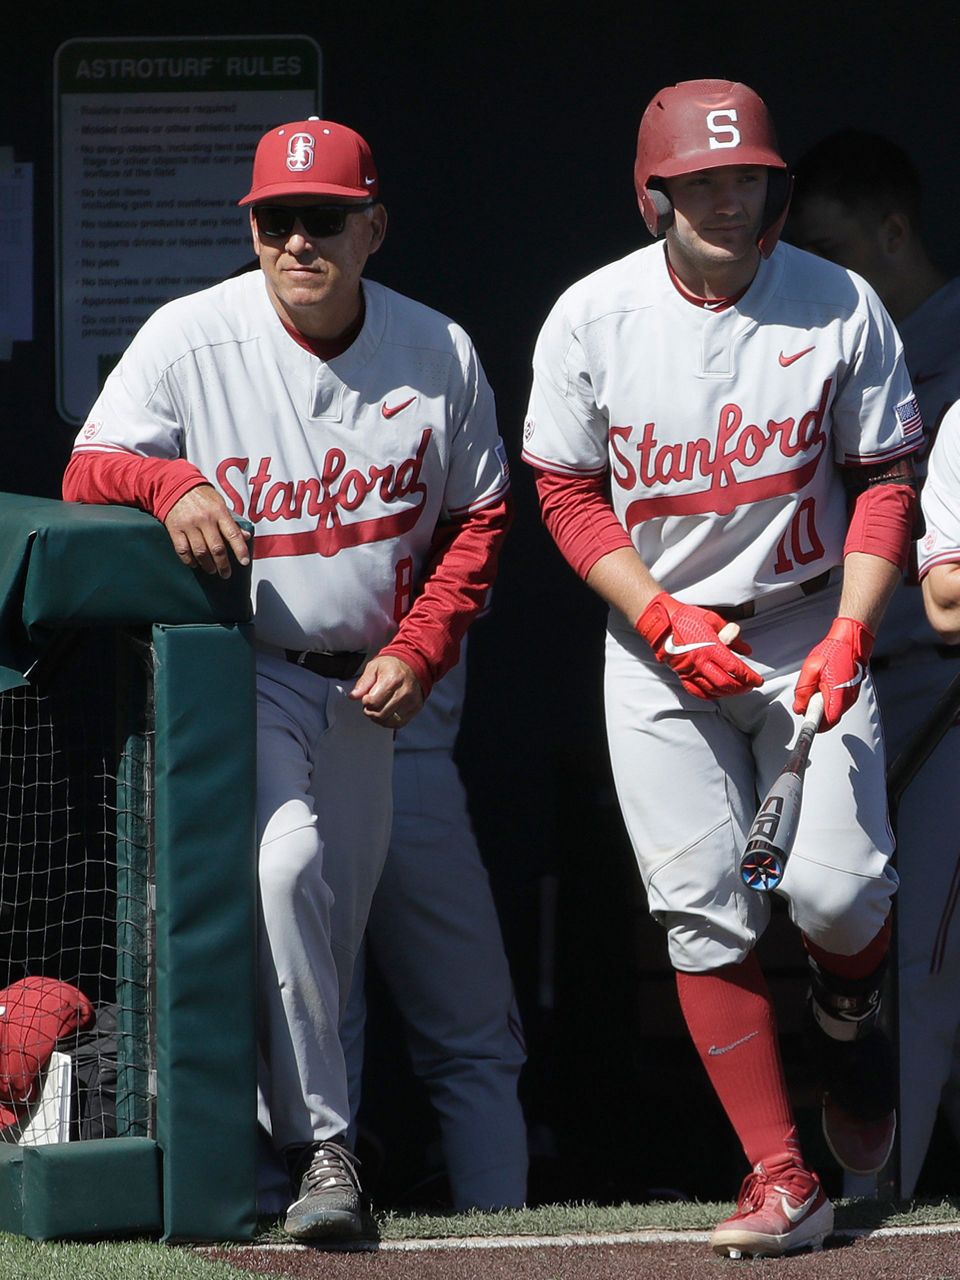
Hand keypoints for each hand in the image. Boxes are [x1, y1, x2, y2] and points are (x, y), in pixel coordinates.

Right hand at [163, 485, 250, 577]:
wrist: (175, 485)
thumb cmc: (201, 496)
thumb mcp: (220, 504)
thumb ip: (232, 521)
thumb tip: (246, 536)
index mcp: (219, 512)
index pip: (233, 534)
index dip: (240, 550)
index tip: (244, 562)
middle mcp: (204, 519)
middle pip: (217, 548)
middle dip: (223, 564)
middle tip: (226, 574)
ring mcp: (189, 525)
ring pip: (200, 552)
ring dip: (207, 565)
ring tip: (212, 570)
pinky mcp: (175, 529)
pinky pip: (183, 550)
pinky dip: (189, 561)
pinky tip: (195, 564)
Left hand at [349, 655, 423, 728]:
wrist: (412, 666)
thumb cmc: (392, 666)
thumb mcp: (374, 667)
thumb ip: (363, 682)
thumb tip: (354, 696)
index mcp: (392, 679)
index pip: (373, 702)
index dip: (366, 701)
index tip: (366, 697)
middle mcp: (404, 692)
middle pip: (380, 714)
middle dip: (371, 711)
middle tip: (370, 704)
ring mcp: (411, 701)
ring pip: (389, 721)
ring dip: (379, 718)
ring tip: (378, 708)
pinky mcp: (415, 708)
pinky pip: (398, 723)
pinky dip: (389, 722)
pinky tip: (386, 713)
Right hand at [636, 592, 762, 698]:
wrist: (662, 624)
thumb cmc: (687, 618)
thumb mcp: (713, 621)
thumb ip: (731, 635)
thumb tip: (746, 649)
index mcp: (710, 647)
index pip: (735, 668)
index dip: (749, 677)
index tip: (758, 680)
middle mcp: (701, 662)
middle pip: (726, 683)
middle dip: (742, 687)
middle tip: (750, 686)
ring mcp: (691, 671)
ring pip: (713, 690)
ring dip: (729, 693)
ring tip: (738, 690)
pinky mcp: (682, 675)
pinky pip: (697, 691)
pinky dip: (710, 695)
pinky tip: (718, 694)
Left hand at [793, 616, 874, 730]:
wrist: (851, 641)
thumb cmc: (833, 652)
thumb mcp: (811, 670)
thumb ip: (803, 691)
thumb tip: (799, 707)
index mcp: (836, 696)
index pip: (826, 723)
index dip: (814, 725)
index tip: (807, 723)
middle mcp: (847, 700)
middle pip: (829, 718)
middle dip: (817, 712)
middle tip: (809, 697)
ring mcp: (851, 697)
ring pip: (834, 710)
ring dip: (823, 704)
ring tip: (819, 685)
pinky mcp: (852, 692)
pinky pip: (839, 702)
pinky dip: (830, 698)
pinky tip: (825, 683)